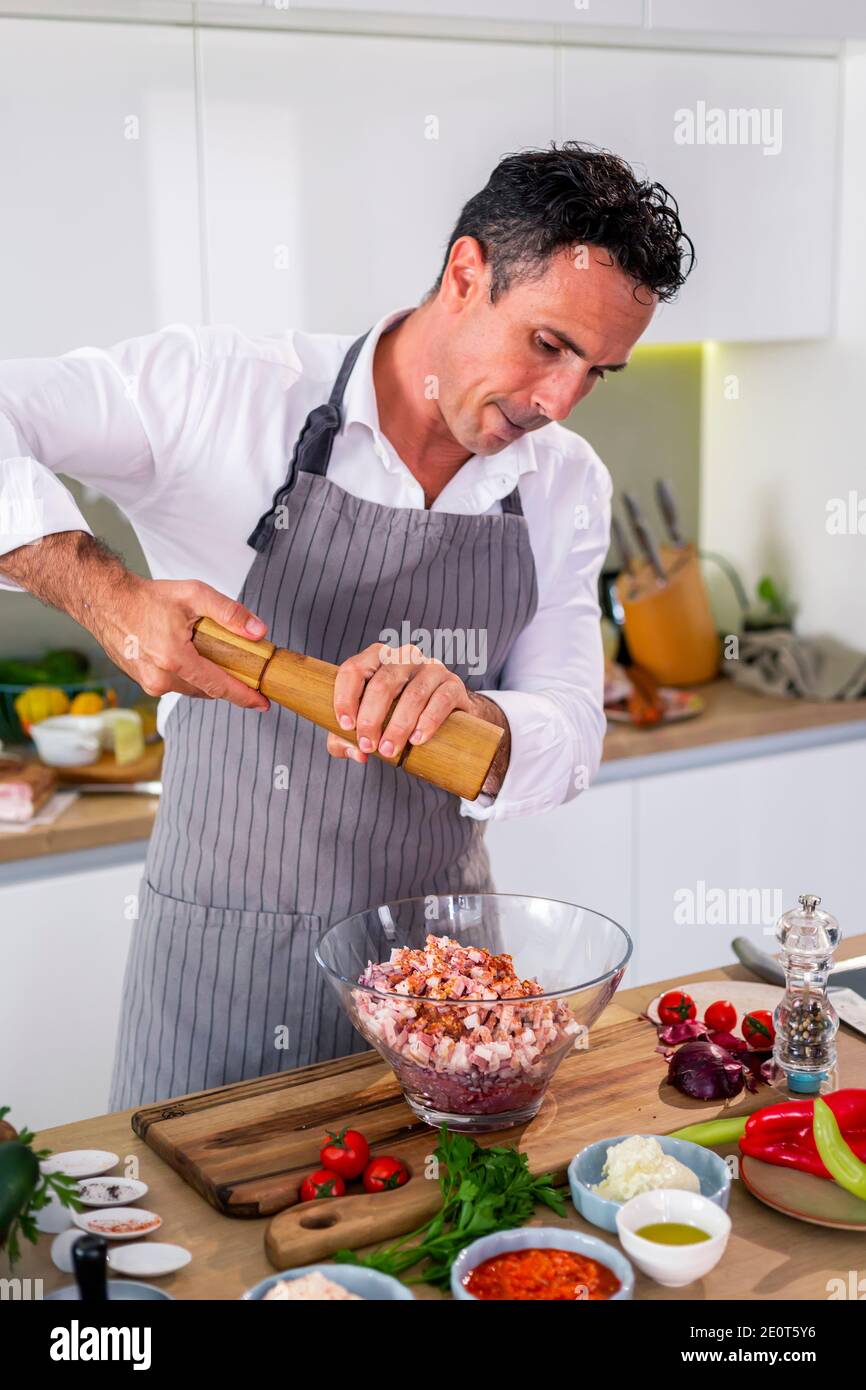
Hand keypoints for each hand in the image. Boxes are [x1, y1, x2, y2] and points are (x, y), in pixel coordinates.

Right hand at [92, 573, 270, 709]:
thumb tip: (257, 632)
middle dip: (228, 682)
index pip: (219, 685)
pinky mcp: (144, 683)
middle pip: (208, 689)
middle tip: (247, 671)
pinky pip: (177, 685)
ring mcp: (150, 684)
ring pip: (192, 688)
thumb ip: (229, 613)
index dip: (244, 696)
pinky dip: (191, 675)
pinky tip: (193, 657)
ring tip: (218, 659)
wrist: (107, 602)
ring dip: (208, 678)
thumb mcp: (194, 595)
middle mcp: (160, 678)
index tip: (263, 703)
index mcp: (174, 659)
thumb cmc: (148, 598)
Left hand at [325, 641, 510, 796]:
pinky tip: (417, 740)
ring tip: (390, 751)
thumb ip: (350, 737)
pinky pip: (441, 700)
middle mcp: (404, 657)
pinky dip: (427, 721)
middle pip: (382, 684)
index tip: (346, 726)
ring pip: (413, 694)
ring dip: (398, 726)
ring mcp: (431, 668)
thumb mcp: (371, 721)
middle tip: (368, 746)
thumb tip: (356, 752)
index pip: (354, 669)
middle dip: (371, 719)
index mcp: (378, 658)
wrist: (446, 716)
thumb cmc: (398, 715)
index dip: (346, 698)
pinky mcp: (453, 684)